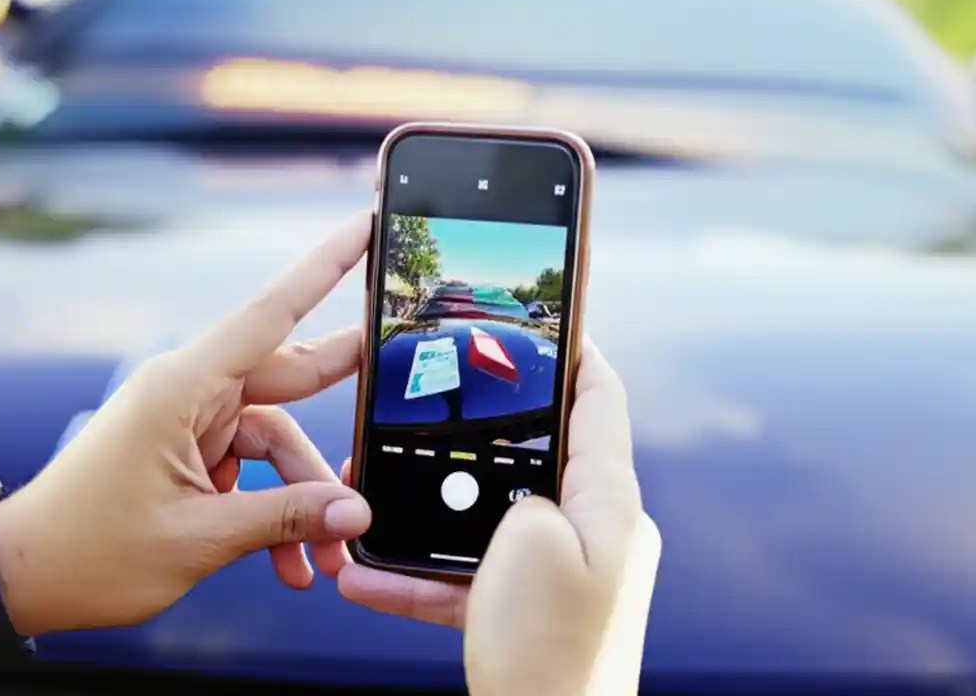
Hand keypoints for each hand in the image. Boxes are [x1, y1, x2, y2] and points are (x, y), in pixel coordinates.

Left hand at [0, 212, 373, 634]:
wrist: (19, 578)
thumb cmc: (87, 552)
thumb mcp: (198, 539)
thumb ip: (285, 517)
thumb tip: (353, 510)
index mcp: (181, 388)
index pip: (270, 313)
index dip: (323, 268)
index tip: (362, 228)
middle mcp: (188, 391)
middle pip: (288, 380)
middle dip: (340, 419)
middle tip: (395, 405)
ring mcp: (187, 420)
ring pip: (275, 439)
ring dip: (303, 497)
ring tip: (322, 556)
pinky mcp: (186, 450)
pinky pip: (251, 467)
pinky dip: (273, 509)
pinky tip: (288, 558)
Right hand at [337, 342, 661, 695]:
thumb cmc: (551, 652)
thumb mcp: (533, 543)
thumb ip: (526, 493)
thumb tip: (522, 496)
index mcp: (609, 504)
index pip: (600, 401)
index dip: (575, 353)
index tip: (546, 323)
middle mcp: (595, 533)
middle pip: (534, 460)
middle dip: (472, 443)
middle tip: (424, 422)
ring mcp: (565, 575)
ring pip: (489, 522)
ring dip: (431, 517)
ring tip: (373, 507)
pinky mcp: (532, 612)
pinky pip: (471, 578)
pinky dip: (423, 575)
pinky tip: (366, 576)